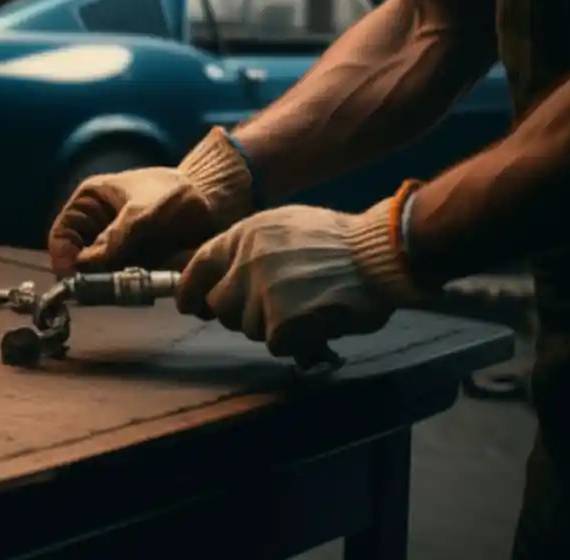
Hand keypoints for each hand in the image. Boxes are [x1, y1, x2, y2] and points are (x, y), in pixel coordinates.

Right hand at [48, 128, 255, 276]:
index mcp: (90, 202)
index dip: (63, 259)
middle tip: (104, 291)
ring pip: (100, 274)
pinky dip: (130, 287)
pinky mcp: (135, 262)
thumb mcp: (146, 212)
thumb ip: (116, 238)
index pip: (61, 235)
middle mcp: (98, 225)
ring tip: (129, 286)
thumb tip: (85, 265)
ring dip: (111, 284)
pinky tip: (144, 286)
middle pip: (78, 259)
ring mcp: (117, 245)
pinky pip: (123, 281)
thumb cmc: (179, 193)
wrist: (218, 199)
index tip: (76, 280)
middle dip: (90, 276)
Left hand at [175, 199, 426, 357]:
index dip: (189, 290)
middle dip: (241, 312)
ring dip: (273, 326)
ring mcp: (262, 293)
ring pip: (248, 327)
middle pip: (219, 306)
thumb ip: (250, 246)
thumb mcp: (284, 225)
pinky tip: (315, 319)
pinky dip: (294, 340)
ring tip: (305, 305)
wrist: (379, 254)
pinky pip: (274, 344)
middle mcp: (246, 263)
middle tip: (275, 306)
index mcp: (244, 235)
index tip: (190, 304)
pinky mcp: (281, 322)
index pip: (199, 267)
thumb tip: (222, 273)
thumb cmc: (339, 241)